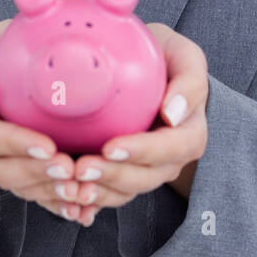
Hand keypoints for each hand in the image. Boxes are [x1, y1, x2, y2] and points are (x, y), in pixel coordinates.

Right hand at [0, 20, 90, 222]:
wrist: (17, 68)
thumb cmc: (0, 50)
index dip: (15, 145)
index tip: (48, 145)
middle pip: (4, 172)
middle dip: (38, 173)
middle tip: (71, 170)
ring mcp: (0, 168)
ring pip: (23, 189)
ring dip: (51, 193)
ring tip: (81, 190)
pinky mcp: (23, 177)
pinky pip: (39, 198)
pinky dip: (61, 206)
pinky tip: (85, 210)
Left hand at [59, 23, 208, 224]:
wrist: (144, 65)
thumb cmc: (166, 58)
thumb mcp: (185, 57)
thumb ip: (189, 81)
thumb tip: (173, 113)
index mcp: (189, 133)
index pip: (171, 149)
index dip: (142, 152)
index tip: (110, 147)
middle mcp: (170, 159)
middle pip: (145, 178)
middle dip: (112, 176)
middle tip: (81, 168)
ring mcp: (146, 171)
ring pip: (125, 191)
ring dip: (97, 191)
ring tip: (70, 183)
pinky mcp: (122, 175)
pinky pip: (108, 194)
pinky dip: (88, 200)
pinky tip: (67, 197)